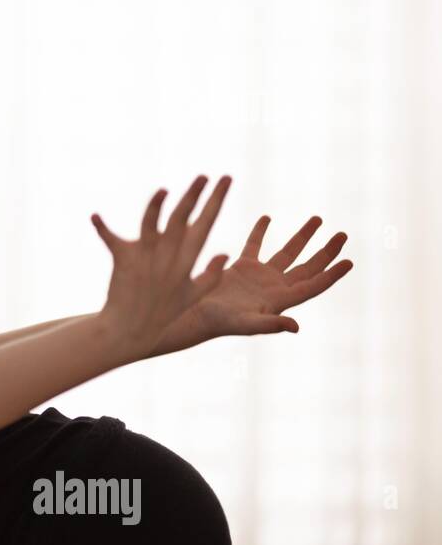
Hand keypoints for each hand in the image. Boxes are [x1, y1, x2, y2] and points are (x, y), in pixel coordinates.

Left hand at [91, 175, 231, 357]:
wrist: (130, 331)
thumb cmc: (163, 314)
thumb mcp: (192, 296)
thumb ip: (211, 276)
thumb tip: (225, 253)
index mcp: (186, 262)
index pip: (205, 225)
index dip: (215, 201)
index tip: (225, 180)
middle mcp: (167, 257)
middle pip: (181, 219)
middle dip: (194, 195)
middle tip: (204, 175)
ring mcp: (145, 258)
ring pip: (151, 224)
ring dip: (156, 205)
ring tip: (163, 190)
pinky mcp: (123, 261)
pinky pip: (111, 240)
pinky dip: (102, 229)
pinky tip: (95, 216)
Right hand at [153, 214, 353, 354]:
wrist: (195, 316)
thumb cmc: (220, 324)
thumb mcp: (246, 324)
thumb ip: (271, 324)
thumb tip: (295, 326)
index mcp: (280, 300)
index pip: (313, 285)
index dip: (332, 274)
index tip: (349, 261)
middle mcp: (275, 287)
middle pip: (308, 266)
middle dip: (326, 251)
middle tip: (343, 235)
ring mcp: (260, 276)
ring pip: (287, 252)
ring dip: (303, 236)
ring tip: (318, 219)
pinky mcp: (242, 267)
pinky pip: (255, 245)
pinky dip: (260, 231)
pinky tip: (268, 218)